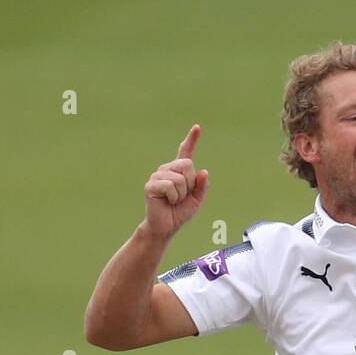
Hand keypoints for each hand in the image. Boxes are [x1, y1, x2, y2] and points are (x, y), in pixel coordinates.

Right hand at [143, 125, 208, 239]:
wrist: (166, 227)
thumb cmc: (179, 213)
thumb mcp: (196, 200)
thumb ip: (201, 186)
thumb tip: (204, 172)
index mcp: (178, 171)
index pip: (185, 152)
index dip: (191, 140)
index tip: (197, 127)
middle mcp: (167, 169)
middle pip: (187, 165)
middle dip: (190, 184)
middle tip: (181, 197)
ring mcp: (157, 176)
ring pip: (180, 178)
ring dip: (181, 194)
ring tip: (173, 201)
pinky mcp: (151, 185)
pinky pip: (170, 186)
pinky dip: (174, 197)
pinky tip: (167, 201)